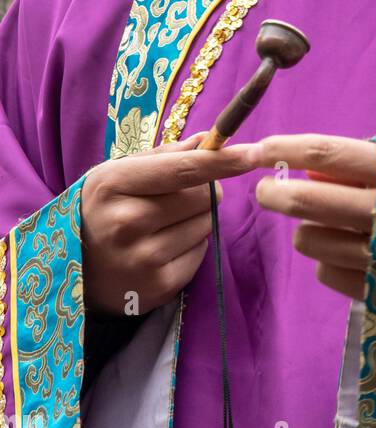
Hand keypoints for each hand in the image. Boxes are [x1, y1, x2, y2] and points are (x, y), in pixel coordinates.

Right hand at [80, 132, 257, 316]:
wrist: (69, 268)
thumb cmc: (101, 209)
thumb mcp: (118, 173)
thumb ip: (165, 156)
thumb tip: (208, 140)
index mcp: (115, 184)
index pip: (182, 169)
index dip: (222, 160)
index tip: (253, 153)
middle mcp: (126, 222)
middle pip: (202, 196)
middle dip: (204, 191)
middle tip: (181, 196)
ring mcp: (141, 259)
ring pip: (206, 225)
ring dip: (198, 219)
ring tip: (165, 224)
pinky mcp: (157, 287)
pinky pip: (200, 254)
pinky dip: (192, 246)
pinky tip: (164, 247)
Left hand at [248, 134, 375, 300]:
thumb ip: (365, 166)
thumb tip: (312, 172)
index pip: (327, 153)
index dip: (285, 149)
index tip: (256, 150)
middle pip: (305, 199)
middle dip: (274, 193)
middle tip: (265, 190)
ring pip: (307, 238)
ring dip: (308, 227)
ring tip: (329, 223)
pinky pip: (325, 271)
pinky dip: (327, 258)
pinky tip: (345, 251)